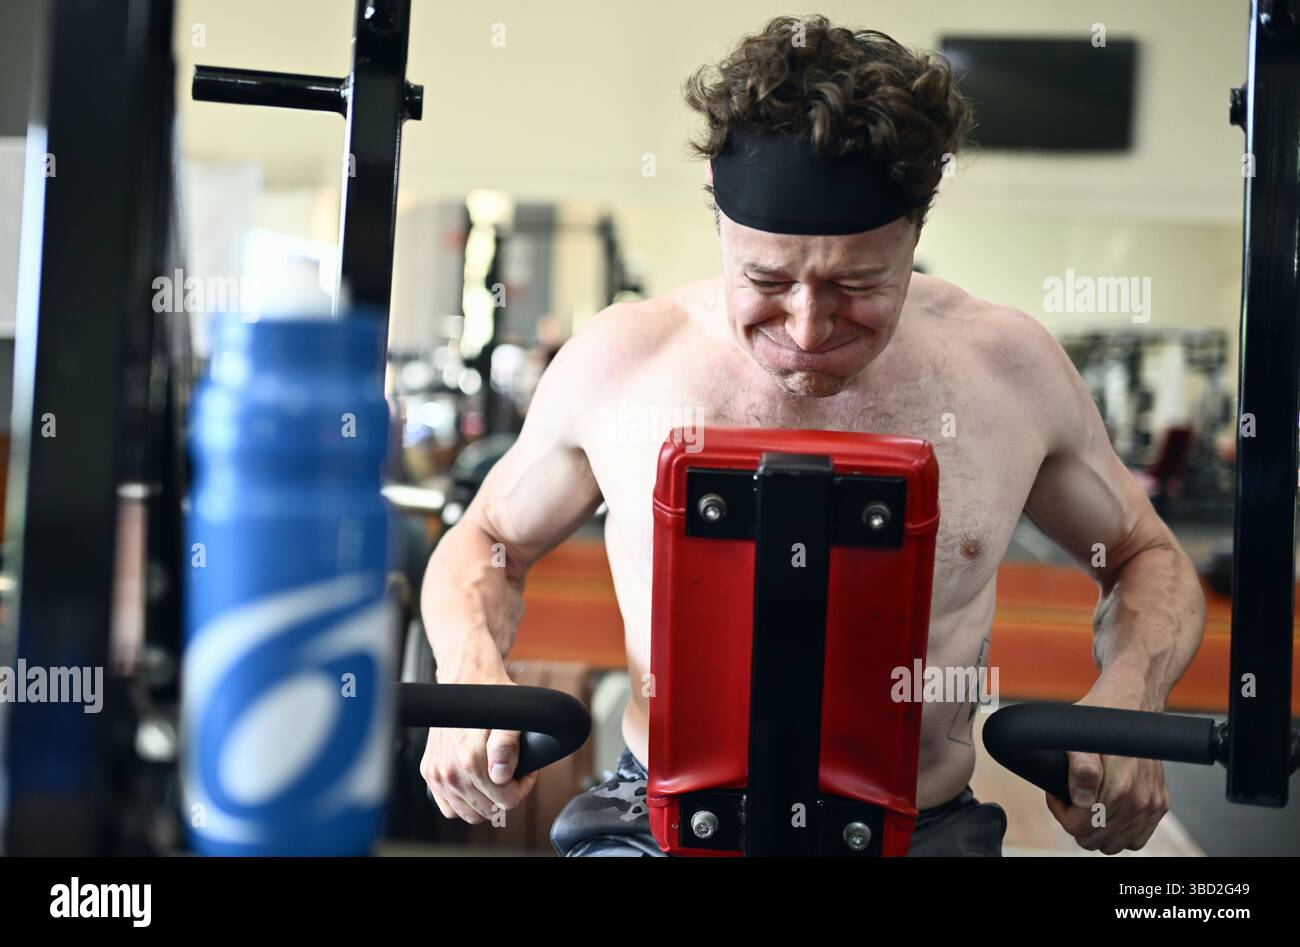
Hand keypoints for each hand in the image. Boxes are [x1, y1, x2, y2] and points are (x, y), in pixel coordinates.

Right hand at [419, 676, 539, 823]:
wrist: (464, 680)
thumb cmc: (490, 697)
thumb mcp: (511, 716)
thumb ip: (508, 745)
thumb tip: (502, 774)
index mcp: (471, 760)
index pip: (506, 801)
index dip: (522, 787)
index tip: (525, 772)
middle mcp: (450, 771)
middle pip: (489, 810)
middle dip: (505, 794)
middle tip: (511, 772)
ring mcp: (437, 774)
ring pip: (469, 813)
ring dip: (485, 801)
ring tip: (494, 777)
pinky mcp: (429, 772)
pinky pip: (448, 807)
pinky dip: (463, 802)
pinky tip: (475, 784)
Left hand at [1044, 684, 1170, 854]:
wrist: (1131, 705)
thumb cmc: (1100, 720)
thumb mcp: (1077, 738)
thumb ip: (1080, 769)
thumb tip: (1083, 800)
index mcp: (1119, 788)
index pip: (1079, 827)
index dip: (1061, 812)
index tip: (1059, 794)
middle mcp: (1140, 801)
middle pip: (1095, 840)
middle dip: (1077, 821)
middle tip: (1071, 796)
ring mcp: (1152, 805)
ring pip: (1115, 844)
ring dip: (1097, 829)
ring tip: (1088, 802)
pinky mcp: (1160, 805)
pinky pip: (1137, 839)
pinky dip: (1120, 832)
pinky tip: (1107, 811)